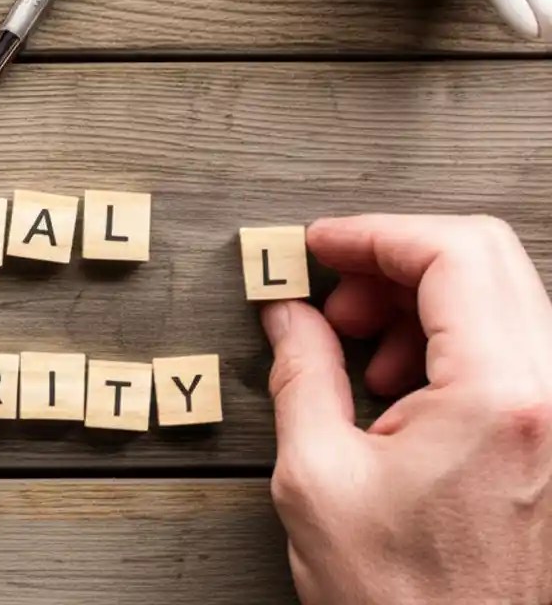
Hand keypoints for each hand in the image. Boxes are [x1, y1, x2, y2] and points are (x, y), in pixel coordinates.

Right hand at [264, 215, 551, 603]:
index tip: (321, 246)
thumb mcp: (319, 478)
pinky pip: (513, 345)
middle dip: (392, 264)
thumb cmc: (407, 602)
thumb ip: (300, 374)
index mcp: (499, 395)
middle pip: (483, 259)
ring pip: (501, 297)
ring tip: (363, 353)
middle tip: (332, 298)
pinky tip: (403, 386)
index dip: (372, 235)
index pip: (450, 252)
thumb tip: (289, 317)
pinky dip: (451, 340)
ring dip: (421, 304)